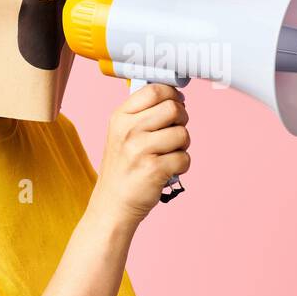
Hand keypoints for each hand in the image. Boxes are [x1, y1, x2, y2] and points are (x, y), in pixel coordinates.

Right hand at [89, 83, 191, 225]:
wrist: (112, 205)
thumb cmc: (123, 168)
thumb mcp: (121, 134)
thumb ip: (142, 114)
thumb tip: (175, 97)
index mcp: (120, 117)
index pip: (154, 90)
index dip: (172, 95)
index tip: (176, 103)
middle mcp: (128, 130)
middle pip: (173, 109)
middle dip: (182, 120)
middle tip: (175, 132)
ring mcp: (140, 150)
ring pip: (183, 134)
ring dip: (182, 146)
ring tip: (168, 155)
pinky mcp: (154, 169)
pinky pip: (185, 158)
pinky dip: (182, 166)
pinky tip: (167, 170)